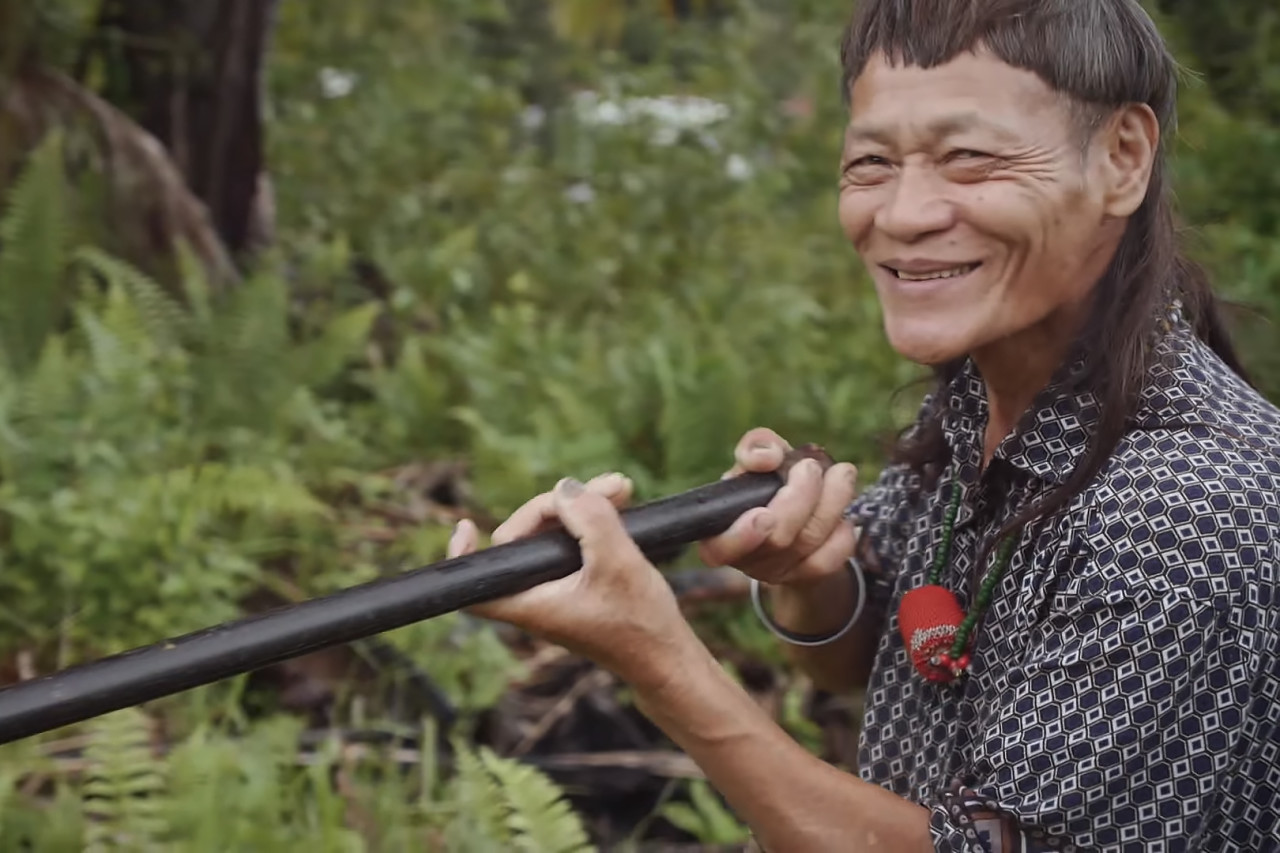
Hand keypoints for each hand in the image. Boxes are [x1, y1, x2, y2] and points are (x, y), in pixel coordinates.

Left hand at [446, 472, 695, 689]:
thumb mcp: (618, 563)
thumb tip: (566, 488)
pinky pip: (574, 547)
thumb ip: (591, 520)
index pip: (477, 585)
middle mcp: (540, 598)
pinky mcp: (582, 587)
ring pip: (551, 539)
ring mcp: (561, 593)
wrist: (669, 658)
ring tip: (619, 489)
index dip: (465, 554)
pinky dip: (592, 524)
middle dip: (555, 507)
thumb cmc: (641, 623)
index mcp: (533, 602)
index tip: (466, 525)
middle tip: (598, 489)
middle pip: (521, 541)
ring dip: (581, 509)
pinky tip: (620, 504)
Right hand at [697, 428, 858, 587]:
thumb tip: (766, 457)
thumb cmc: (765, 481)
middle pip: (776, 539)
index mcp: (717, 532)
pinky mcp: (805, 576)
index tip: (763, 514)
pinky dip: (842, 532)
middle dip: (801, 497)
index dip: (741, 536)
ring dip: (831, 503)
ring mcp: (775, 571)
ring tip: (842, 473)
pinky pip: (830, 559)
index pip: (718, 549)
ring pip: (808, 542)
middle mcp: (744, 558)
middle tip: (810, 467)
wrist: (792, 512)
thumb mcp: (756, 459)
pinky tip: (843, 512)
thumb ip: (755, 448)